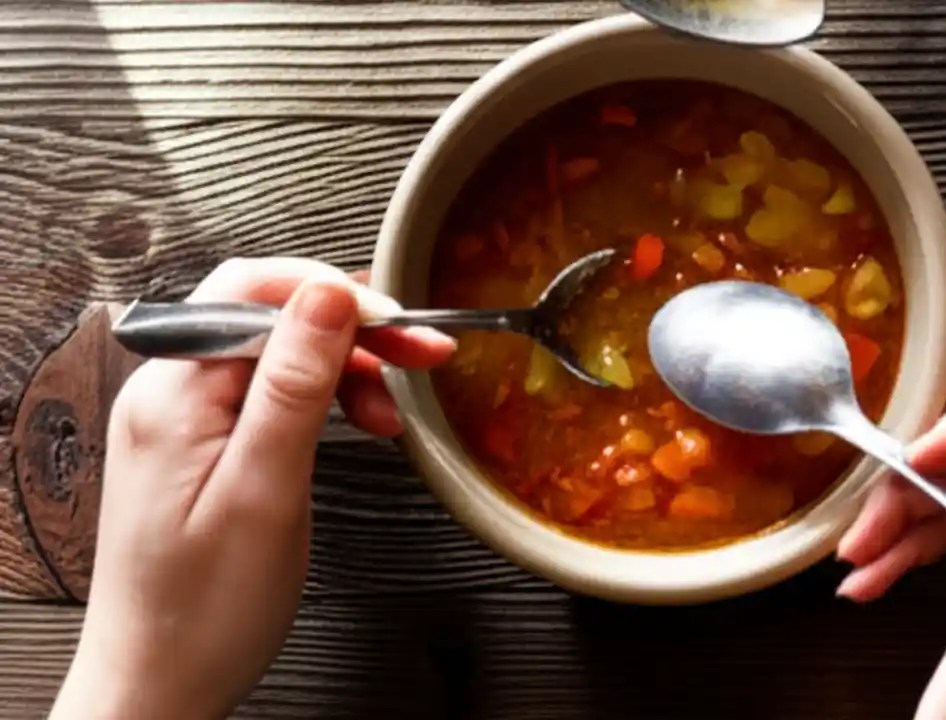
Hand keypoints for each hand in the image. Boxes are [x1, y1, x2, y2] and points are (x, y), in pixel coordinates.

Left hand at [51, 258, 454, 719]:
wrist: (158, 684)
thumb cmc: (204, 609)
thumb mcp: (264, 491)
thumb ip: (293, 386)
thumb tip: (326, 295)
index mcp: (174, 392)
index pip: (256, 293)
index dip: (338, 295)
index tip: (404, 324)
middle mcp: (168, 392)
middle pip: (268, 317)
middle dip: (351, 329)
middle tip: (421, 355)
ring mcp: (183, 419)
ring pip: (274, 354)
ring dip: (342, 368)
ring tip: (391, 410)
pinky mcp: (201, 446)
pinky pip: (265, 394)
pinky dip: (320, 400)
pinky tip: (354, 423)